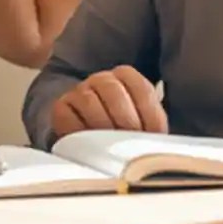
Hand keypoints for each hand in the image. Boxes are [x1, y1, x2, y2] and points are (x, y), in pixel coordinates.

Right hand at [51, 65, 167, 138]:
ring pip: (89, 101)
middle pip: (115, 92)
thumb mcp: (141, 123)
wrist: (91, 138)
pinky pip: (67, 117)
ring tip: (111, 147)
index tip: (154, 136)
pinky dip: (78, 132)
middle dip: (126, 121)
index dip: (150, 114)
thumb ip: (152, 125)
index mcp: (126, 76)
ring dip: (102, 127)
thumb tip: (161, 139)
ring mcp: (80, 91)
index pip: (142, 89)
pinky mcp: (61, 108)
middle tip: (130, 142)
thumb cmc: (122, 132)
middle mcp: (102, 79)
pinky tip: (89, 146)